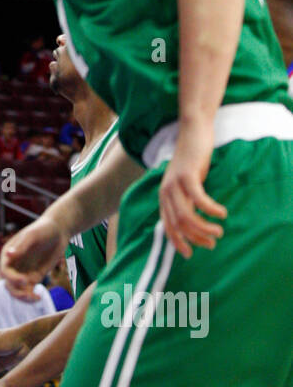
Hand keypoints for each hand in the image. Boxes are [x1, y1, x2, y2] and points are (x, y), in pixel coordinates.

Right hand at [0, 212, 68, 293]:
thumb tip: (8, 255)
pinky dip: (31, 297)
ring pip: (17, 290)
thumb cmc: (43, 229)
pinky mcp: (34, 277)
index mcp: (8, 254)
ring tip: (35, 297)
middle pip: (9, 284)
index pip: (5, 271)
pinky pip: (29, 290)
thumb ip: (21, 246)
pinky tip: (38, 297)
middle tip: (29, 293)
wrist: (58, 231)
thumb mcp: (32, 236)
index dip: (12, 278)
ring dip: (23, 297)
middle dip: (16, 291)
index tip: (24, 280)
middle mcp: (14, 265)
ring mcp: (23, 272)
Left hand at [159, 123, 226, 257]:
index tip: (189, 254)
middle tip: (212, 243)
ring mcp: (175, 184)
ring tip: (219, 231)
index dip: (177, 242)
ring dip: (205, 227)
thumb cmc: (193, 159)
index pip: (167, 226)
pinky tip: (222, 213)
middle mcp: (166, 192)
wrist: (193, 132)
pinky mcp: (187, 175)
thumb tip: (193, 223)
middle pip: (178, 224)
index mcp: (164, 196)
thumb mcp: (186, 184)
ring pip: (187, 215)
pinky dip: (211, 209)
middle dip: (196, 238)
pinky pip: (199, 199)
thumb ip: (186, 201)